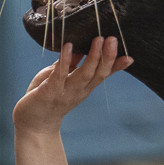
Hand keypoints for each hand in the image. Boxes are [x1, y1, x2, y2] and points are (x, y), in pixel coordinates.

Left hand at [13, 36, 132, 136]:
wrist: (33, 125)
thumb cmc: (47, 97)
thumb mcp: (63, 79)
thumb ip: (72, 65)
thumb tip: (80, 46)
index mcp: (84, 87)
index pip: (104, 75)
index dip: (117, 67)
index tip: (130, 56)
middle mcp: (79, 90)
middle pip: (98, 74)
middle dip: (107, 57)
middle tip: (113, 39)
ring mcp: (65, 92)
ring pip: (84, 74)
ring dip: (93, 57)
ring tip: (99, 40)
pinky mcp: (49, 91)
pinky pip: (59, 74)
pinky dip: (66, 60)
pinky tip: (69, 46)